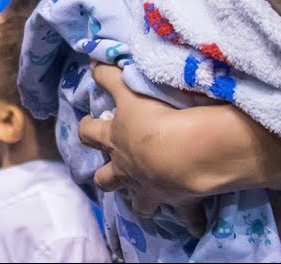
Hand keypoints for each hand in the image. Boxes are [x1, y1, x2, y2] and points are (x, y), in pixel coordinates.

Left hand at [78, 65, 280, 204]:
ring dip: (138, 199)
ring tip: (143, 196)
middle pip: (105, 177)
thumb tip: (92, 59)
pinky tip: (194, 221)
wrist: (188, 152)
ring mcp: (149, 189)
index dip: (86, 125)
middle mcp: (127, 168)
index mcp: (116, 138)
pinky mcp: (177, 203)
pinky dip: (189, 217)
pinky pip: (185, 216)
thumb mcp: (133, 88)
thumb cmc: (159, 115)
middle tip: (111, 167)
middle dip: (105, 173)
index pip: (89, 130)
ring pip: (137, 202)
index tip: (86, 123)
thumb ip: (113, 75)